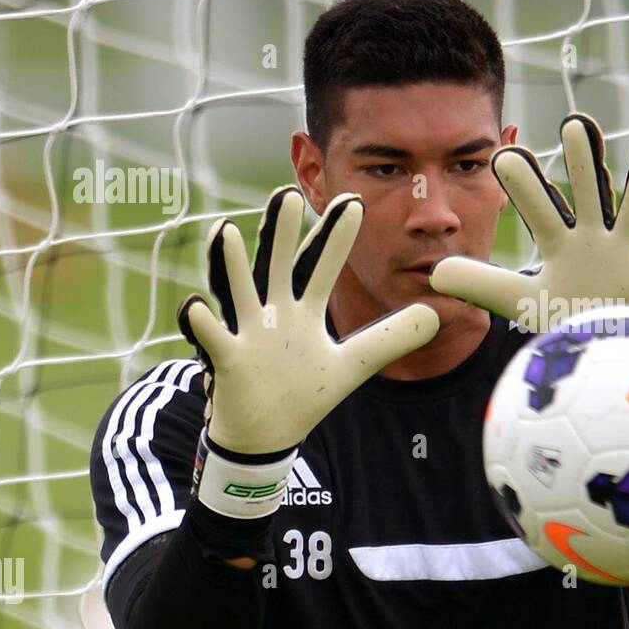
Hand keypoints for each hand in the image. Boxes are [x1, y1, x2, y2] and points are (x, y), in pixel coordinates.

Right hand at [177, 186, 438, 516]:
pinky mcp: (227, 361)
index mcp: (302, 312)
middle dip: (281, 234)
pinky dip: (200, 324)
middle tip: (287, 193)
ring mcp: (247, 334)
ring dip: (230, 264)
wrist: (266, 435)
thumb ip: (389, 338)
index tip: (353, 201)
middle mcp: (272, 314)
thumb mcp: (353, 365)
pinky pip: (211, 339)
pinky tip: (194, 304)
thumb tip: (434, 317)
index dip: (336, 237)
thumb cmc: (303, 393)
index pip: (322, 266)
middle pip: (277, 266)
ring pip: (237, 292)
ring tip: (226, 230)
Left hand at [428, 113, 628, 329]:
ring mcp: (626, 254)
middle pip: (589, 192)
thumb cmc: (566, 320)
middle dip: (584, 159)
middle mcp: (595, 239)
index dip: (522, 183)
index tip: (503, 154)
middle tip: (575, 123)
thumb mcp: (518, 301)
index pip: (538, 206)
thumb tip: (432, 273)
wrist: (606, 350)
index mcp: (563, 242)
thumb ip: (479, 283)